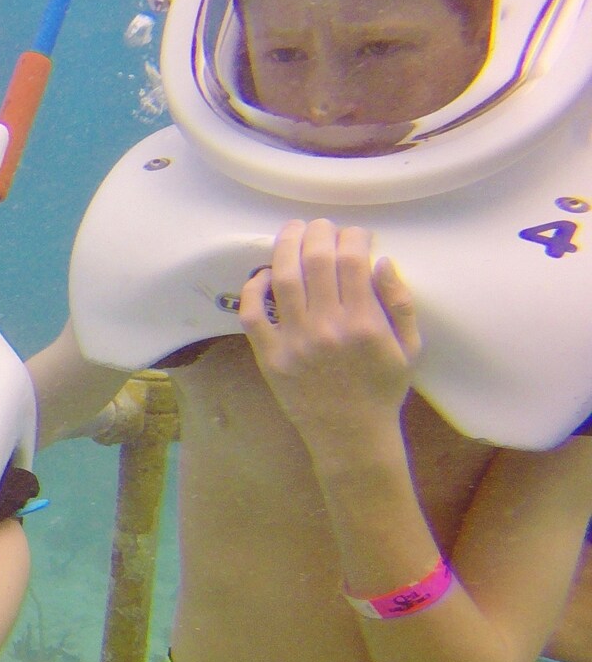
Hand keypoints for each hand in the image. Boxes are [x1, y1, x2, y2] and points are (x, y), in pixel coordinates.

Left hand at [240, 219, 419, 446]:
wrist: (351, 435)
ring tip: (293, 231)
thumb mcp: (410, 347)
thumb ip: (400, 302)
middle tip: (322, 225)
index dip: (353, 237)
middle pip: (315, 261)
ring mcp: (294, 341)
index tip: (356, 233)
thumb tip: (382, 260)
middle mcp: (326, 327)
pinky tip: (265, 275)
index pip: (353, 260)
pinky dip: (254, 289)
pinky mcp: (269, 356)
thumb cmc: (383, 389)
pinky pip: (253, 315)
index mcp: (364, 323)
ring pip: (283, 279)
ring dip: (286, 247)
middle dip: (319, 233)